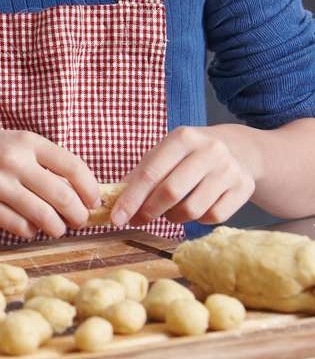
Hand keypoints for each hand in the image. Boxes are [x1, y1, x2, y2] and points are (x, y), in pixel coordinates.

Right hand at [0, 129, 99, 239]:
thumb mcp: (15, 144)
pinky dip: (30, 231)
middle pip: (63, 196)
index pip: (73, 166)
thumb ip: (45, 162)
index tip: (93, 201)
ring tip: (56, 228)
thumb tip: (81, 192)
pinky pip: (19, 227)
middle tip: (79, 221)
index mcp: (27, 142)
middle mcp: (13, 161)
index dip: (89, 189)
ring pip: (43, 216)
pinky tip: (29, 227)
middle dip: (78, 215)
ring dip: (56, 227)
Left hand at [110, 126, 256, 226]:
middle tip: (138, 220)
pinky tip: (196, 208)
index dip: (131, 199)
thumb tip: (115, 204)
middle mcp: (209, 151)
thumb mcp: (166, 153)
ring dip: (173, 217)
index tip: (116, 218)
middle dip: (148, 212)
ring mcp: (229, 170)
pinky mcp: (244, 188)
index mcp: (183, 137)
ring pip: (192, 210)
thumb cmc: (190, 155)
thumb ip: (140, 175)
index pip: (150, 173)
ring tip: (170, 211)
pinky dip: (198, 220)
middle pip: (171, 193)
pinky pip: (213, 217)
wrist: (239, 148)